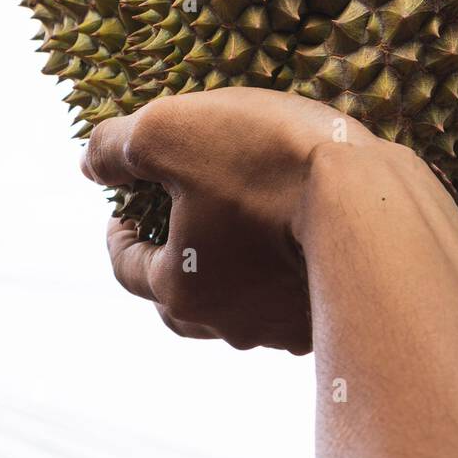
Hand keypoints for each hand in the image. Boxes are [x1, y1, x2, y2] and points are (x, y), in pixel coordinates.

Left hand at [81, 88, 377, 353]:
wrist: (369, 197)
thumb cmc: (262, 161)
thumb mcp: (170, 130)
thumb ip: (117, 146)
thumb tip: (88, 162)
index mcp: (180, 286)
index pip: (128, 266)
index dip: (119, 234)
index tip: (120, 212)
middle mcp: (228, 322)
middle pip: (182, 300)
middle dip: (173, 263)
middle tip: (177, 228)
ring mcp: (284, 327)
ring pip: (241, 305)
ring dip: (231, 273)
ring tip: (241, 231)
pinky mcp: (331, 316)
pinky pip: (294, 302)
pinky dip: (285, 277)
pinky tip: (298, 245)